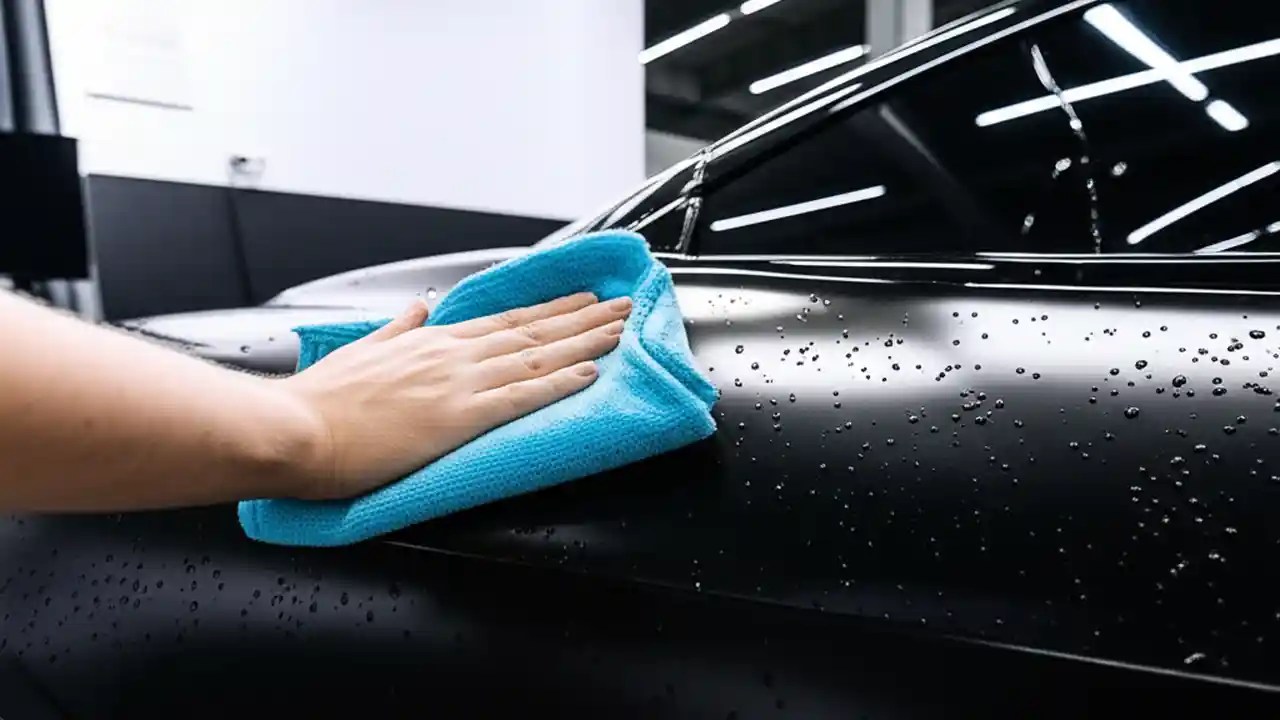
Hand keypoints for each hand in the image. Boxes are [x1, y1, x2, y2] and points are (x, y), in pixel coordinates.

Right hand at [273, 292, 631, 499]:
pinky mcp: (457, 417)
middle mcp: (452, 355)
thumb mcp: (363, 350)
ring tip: (620, 331)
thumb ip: (398, 329)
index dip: (550, 310)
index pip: (506, 321)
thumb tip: (420, 309)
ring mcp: (458, 384)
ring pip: (536, 357)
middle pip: (533, 331)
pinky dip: (557, 383)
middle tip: (623, 306)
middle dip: (583, 318)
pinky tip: (587, 375)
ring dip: (583, 342)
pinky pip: (520, 397)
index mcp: (431, 342)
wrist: (297, 429)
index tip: (581, 300)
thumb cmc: (323, 401)